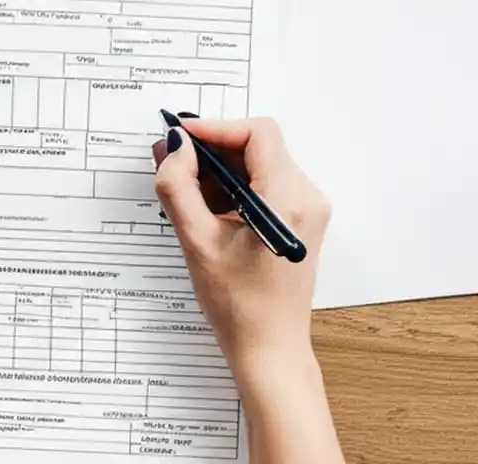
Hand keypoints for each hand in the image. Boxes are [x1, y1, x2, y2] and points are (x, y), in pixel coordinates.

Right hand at [152, 116, 330, 372]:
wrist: (269, 348)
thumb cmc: (238, 305)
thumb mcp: (197, 241)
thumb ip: (179, 187)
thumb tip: (174, 147)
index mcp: (287, 200)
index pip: (257, 134)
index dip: (215, 128)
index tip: (181, 136)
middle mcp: (306, 198)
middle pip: (258, 147)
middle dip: (212, 149)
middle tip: (171, 159)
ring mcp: (306, 209)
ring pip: (259, 164)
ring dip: (220, 169)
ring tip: (183, 186)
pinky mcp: (298, 220)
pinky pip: (265, 185)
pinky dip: (233, 186)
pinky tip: (205, 205)